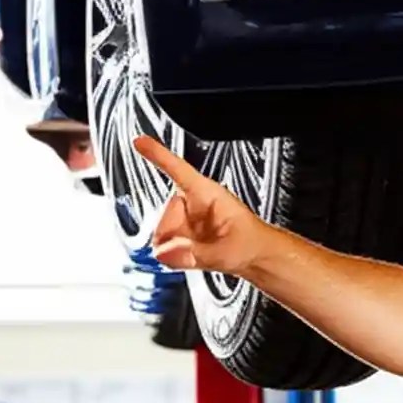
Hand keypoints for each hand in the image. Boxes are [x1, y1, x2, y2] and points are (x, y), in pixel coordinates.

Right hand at [132, 135, 268, 274]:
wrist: (262, 261)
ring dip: (173, 247)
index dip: (157, 154)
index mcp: (208, 194)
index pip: (178, 169)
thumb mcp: (228, 252)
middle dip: (170, 234)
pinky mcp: (186, 237)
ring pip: (163, 234)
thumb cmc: (255, 244)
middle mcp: (195, 204)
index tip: (139, 141)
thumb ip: (195, 254)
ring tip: (197, 253)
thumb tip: (166, 253)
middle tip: (188, 247)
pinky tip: (191, 257)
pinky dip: (173, 255)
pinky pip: (167, 247)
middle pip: (164, 214)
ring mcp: (189, 221)